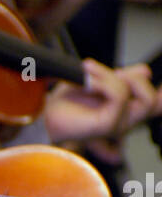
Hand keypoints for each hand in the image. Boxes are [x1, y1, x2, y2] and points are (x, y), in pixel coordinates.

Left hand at [45, 60, 159, 144]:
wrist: (46, 113)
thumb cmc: (67, 102)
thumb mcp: (97, 81)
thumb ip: (121, 77)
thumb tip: (145, 70)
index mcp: (126, 110)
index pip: (156, 106)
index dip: (161, 98)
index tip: (152, 81)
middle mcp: (126, 121)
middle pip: (154, 102)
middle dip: (137, 79)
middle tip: (113, 72)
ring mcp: (118, 125)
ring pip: (138, 97)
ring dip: (115, 77)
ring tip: (91, 74)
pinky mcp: (107, 126)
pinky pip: (120, 98)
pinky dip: (104, 82)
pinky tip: (88, 82)